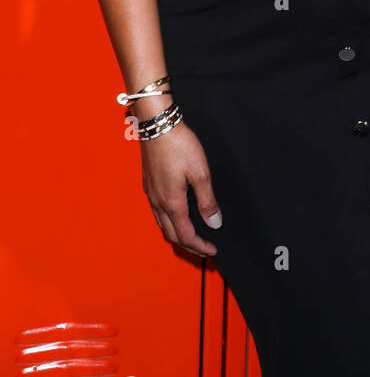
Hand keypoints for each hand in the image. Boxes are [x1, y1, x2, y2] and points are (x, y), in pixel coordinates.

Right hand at [140, 120, 220, 257]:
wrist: (157, 125)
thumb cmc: (179, 145)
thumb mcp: (200, 173)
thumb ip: (207, 200)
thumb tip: (214, 223)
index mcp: (172, 203)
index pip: (186, 235)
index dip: (200, 246)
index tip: (212, 251)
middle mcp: (158, 202)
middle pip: (172, 234)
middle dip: (188, 245)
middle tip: (204, 248)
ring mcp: (151, 194)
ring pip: (162, 224)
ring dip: (177, 234)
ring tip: (192, 235)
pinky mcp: (149, 184)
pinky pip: (157, 212)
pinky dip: (169, 221)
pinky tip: (176, 214)